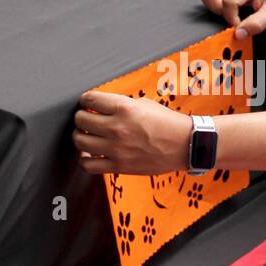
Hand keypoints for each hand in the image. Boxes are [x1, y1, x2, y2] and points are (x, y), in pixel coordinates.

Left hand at [74, 91, 193, 174]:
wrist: (186, 145)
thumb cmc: (167, 122)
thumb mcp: (143, 104)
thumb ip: (120, 104)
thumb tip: (99, 106)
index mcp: (124, 108)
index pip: (89, 99)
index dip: (86, 100)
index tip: (88, 103)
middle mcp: (117, 128)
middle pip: (81, 120)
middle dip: (82, 117)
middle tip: (88, 118)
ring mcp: (116, 149)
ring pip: (80, 142)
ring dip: (81, 136)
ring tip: (88, 135)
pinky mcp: (119, 166)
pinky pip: (88, 165)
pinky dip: (84, 159)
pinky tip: (89, 154)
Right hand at [197, 0, 265, 39]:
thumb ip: (256, 24)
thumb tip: (238, 34)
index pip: (228, 1)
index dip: (231, 18)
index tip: (240, 26)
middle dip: (216, 8)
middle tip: (231, 17)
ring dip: (213, 3)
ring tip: (229, 12)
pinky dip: (214, 0)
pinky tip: (228, 7)